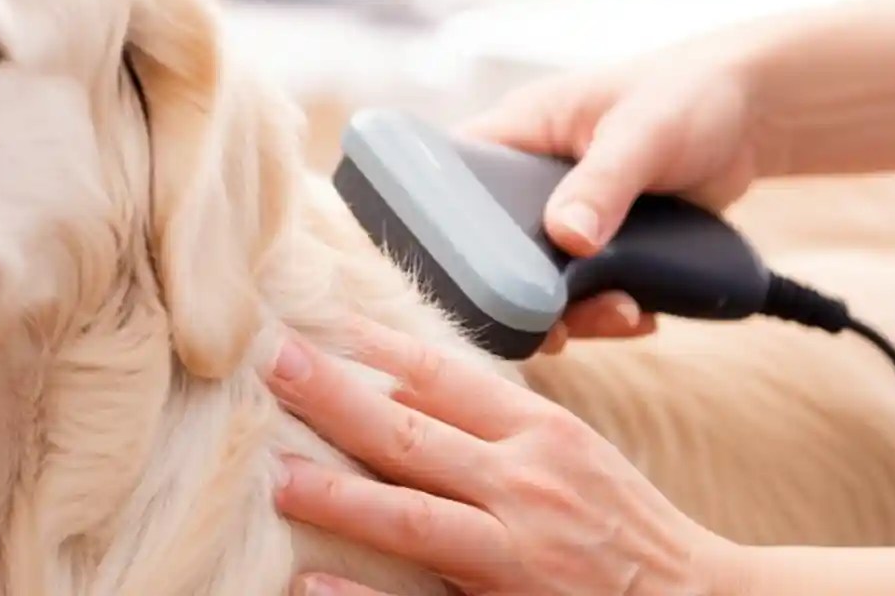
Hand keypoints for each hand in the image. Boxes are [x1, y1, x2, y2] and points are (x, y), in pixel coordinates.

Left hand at [266, 319, 738, 595]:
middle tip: (271, 365)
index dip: (376, 351)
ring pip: (412, 516)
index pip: (445, 379)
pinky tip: (311, 580)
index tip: (320, 325)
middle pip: (411, 436)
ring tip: (276, 475)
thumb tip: (402, 388)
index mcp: (542, 434)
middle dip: (334, 398)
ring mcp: (517, 554)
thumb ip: (494, 422)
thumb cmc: (623, 520)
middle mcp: (526, 485)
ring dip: (337, 494)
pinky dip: (363, 595)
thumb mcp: (570, 451)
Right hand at [457, 40, 772, 348]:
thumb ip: (603, 184)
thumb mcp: (643, 132)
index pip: (447, 183)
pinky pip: (582, 295)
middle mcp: (525, 183)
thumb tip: (570, 240)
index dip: (445, 234)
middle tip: (557, 326)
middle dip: (525, 297)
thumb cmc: (687, 94)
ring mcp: (558, 221)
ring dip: (575, 313)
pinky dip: (606, 312)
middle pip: (492, 253)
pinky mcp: (595, 250)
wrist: (751, 120)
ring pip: (539, 285)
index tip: (472, 283)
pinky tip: (641, 313)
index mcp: (514, 135)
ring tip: (622, 315)